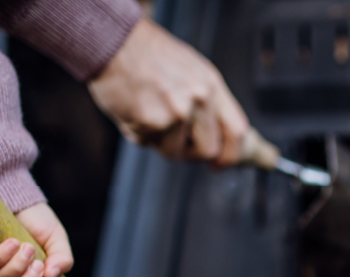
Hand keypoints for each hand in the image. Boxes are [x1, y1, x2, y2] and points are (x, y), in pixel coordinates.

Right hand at [88, 17, 247, 167]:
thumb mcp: (191, 70)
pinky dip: (137, 133)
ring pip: (175, 152)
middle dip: (190, 153)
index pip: (237, 131)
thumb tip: (217, 135)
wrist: (113, 39)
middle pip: (208, 150)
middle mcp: (199, 99)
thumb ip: (206, 102)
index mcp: (211, 85)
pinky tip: (132, 108)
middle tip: (174, 141)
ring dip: (159, 142)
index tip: (219, 163)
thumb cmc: (148, 54)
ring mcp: (176, 111)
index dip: (230, 154)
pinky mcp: (152, 121)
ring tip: (147, 112)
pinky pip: (147, 143)